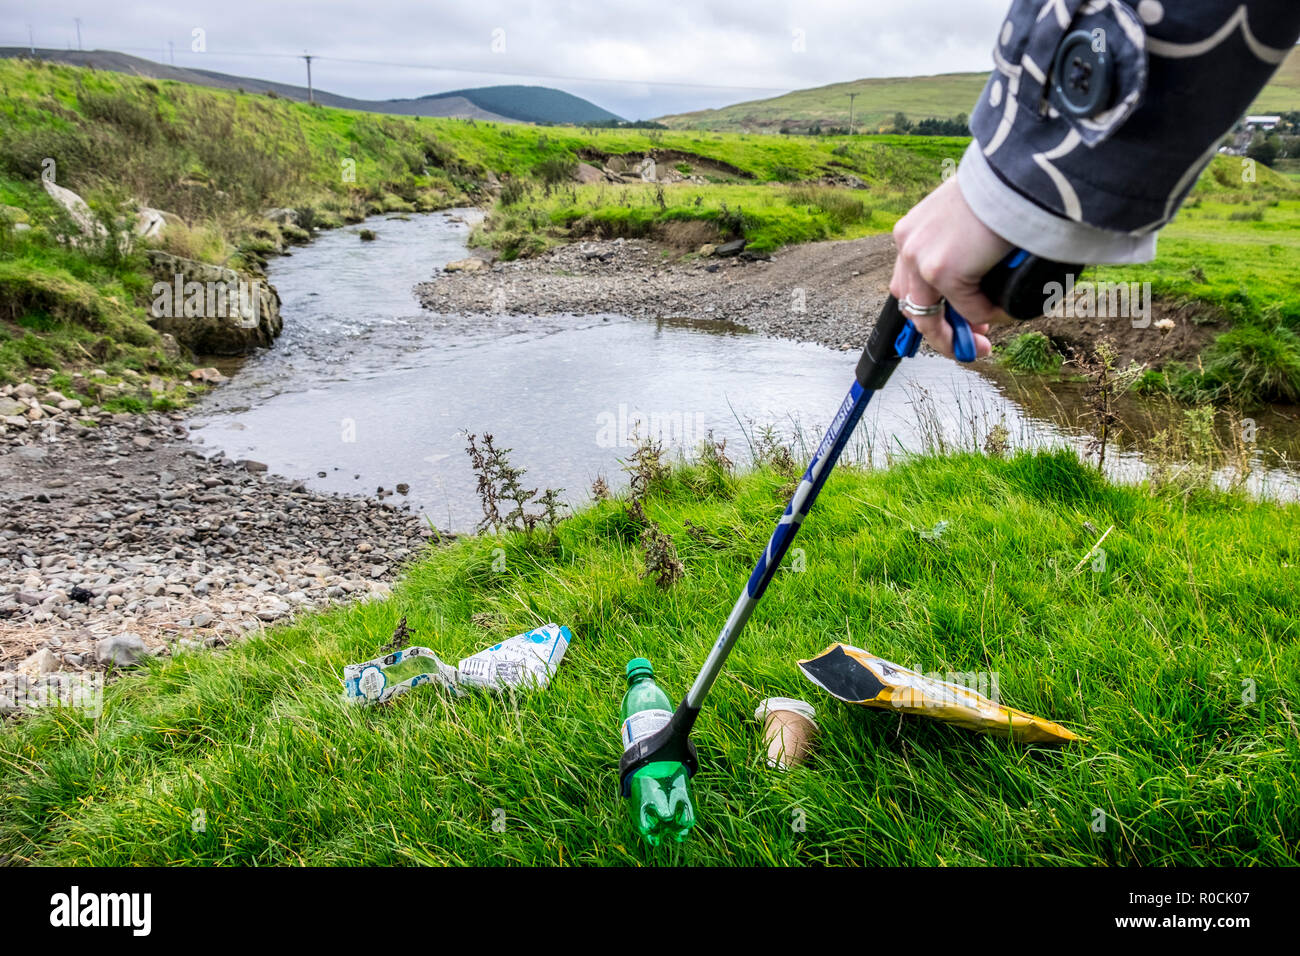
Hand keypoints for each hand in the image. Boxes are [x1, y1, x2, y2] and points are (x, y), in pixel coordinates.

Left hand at [889, 177, 1014, 359]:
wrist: (1017, 170)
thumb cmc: (1002, 188)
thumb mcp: (968, 218)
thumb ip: (961, 249)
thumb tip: (977, 286)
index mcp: (911, 231)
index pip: (909, 283)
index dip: (932, 308)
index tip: (958, 319)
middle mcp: (908, 245)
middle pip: (912, 306)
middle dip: (940, 330)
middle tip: (971, 340)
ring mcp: (922, 260)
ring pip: (930, 318)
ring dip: (955, 337)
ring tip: (979, 346)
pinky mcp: (944, 271)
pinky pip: (969, 309)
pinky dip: (987, 316)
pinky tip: (1003, 311)